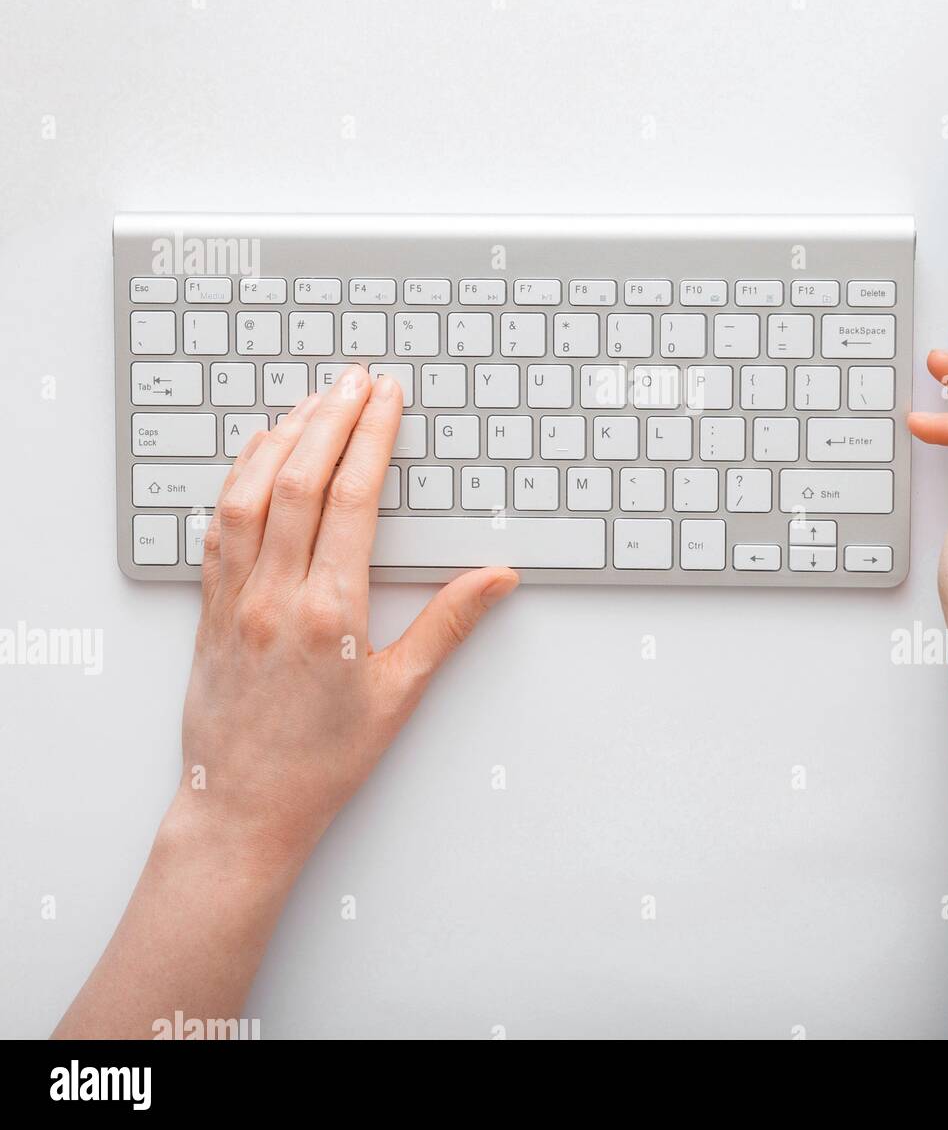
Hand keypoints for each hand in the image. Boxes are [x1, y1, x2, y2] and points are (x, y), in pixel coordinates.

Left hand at [176, 366, 517, 866]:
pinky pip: (218, 525)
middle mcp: (275, 595)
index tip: (389, 399)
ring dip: (282, 436)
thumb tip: (499, 578)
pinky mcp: (208, 607)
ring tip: (314, 400)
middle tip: (359, 378)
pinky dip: (239, 477)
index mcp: (329, 612)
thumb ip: (449, 625)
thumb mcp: (400, 694)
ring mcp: (233, 598)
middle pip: (299, 479)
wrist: (243, 810)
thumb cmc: (323, 761)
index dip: (372, 438)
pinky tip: (257, 454)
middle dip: (332, 417)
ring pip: (250, 492)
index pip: (351, 498)